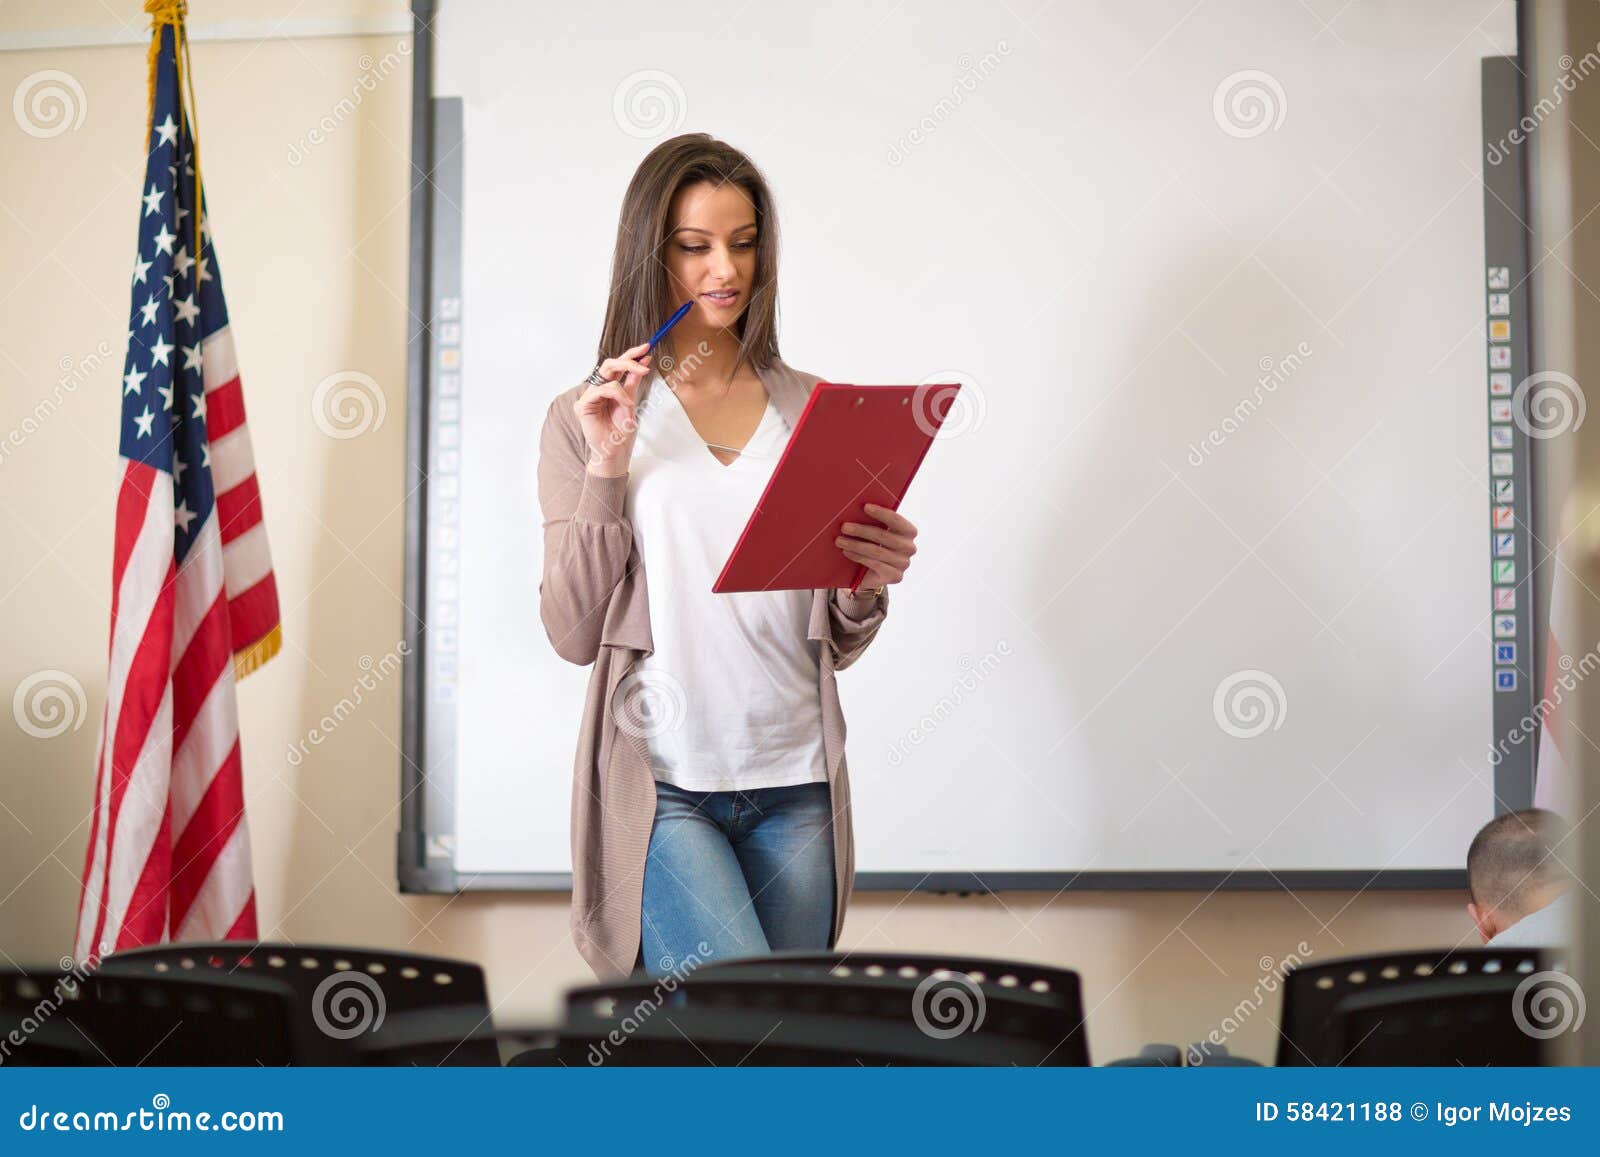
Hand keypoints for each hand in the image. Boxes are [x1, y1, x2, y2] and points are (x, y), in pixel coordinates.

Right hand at [575, 342, 651, 475]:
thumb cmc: (621, 430)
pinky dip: (616, 395)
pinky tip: (625, 406)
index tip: (647, 348)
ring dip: (624, 387)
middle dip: (628, 361)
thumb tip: (644, 360)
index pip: (618, 366)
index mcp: (609, 387)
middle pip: (609, 364)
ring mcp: (589, 396)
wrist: (616, 450)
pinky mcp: (583, 405)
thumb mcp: (632, 401)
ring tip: (632, 403)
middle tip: (644, 364)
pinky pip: (601, 390)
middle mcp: (598, 389)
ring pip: (607, 376)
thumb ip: (634, 381)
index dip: (631, 355)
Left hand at [836, 503, 917, 588]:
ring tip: (840, 540)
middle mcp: (909, 547)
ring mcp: (903, 563)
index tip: (865, 507)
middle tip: (844, 527)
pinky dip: (858, 556)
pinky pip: (874, 564)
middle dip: (861, 530)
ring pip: (876, 550)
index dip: (881, 513)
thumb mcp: (875, 533)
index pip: (896, 520)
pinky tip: (847, 552)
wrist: (873, 574)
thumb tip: (855, 510)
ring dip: (855, 544)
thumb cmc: (874, 545)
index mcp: (909, 532)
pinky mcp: (895, 576)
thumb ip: (873, 522)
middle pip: (883, 536)